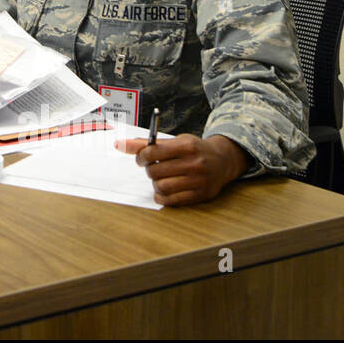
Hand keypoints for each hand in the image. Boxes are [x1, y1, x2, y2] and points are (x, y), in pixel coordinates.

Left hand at [115, 133, 249, 205]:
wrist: (223, 161)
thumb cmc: (195, 150)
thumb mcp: (176, 141)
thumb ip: (148, 144)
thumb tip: (120, 144)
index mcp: (187, 146)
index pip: (153, 152)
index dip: (141, 156)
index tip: (141, 158)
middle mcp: (194, 163)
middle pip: (156, 171)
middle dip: (149, 170)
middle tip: (153, 168)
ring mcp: (198, 181)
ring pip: (162, 187)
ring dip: (155, 184)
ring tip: (159, 178)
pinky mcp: (200, 195)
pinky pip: (171, 201)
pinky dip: (161, 197)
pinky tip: (163, 190)